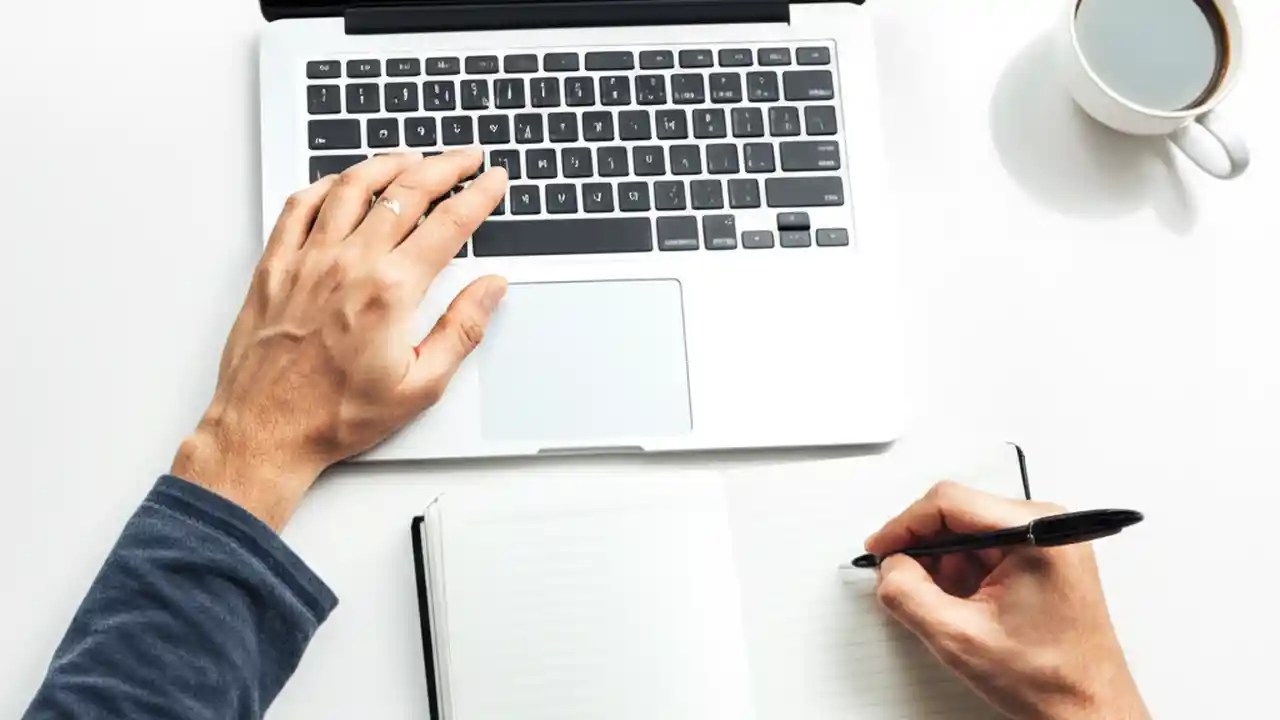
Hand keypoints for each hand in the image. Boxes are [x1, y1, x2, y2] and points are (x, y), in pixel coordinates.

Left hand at [172, 150, 507, 529]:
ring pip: (352, 187)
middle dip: (444, 166)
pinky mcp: (274, 266)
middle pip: (406, 192)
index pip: (448, 225)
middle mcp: (349, 264)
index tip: (493, 181)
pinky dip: (325, 185)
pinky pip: (299, 206)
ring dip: (388, 164)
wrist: (266, 431)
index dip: (479, 196)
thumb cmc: (336, 415)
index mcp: (390, 292)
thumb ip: (462, 330)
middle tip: (465, 157)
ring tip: (411, 156)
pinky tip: (341, 183)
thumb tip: (491, 288)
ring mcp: (307, 260)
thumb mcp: (420, 386)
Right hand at [866, 482, 1147, 719]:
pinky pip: (987, 549)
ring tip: (946, 606)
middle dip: (925, 550)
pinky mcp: (1044, 558)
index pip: (949, 502)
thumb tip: (889, 567)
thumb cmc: (1049, 679)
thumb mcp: (958, 637)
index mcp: (1037, 534)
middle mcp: (1048, 527)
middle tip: (904, 582)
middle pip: (958, 514)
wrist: (1089, 709)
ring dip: (944, 565)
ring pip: (969, 532)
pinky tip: (966, 605)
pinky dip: (964, 573)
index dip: (904, 525)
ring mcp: (1049, 541)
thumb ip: (907, 594)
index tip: (881, 548)